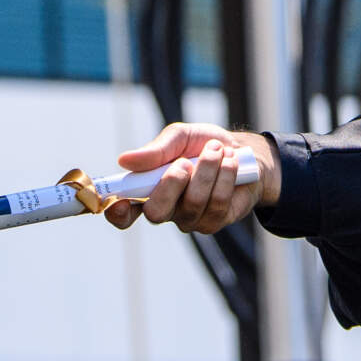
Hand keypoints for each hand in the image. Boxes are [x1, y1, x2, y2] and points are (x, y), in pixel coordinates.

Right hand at [104, 123, 279, 234]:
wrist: (243, 152)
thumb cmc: (203, 144)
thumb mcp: (178, 137)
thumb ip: (155, 151)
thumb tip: (124, 160)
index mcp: (148, 189)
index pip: (124, 211)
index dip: (117, 211)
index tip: (119, 202)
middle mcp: (165, 208)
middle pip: (156, 213)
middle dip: (172, 184)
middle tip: (185, 161)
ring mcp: (189, 218)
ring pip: (193, 204)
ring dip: (207, 170)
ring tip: (216, 150)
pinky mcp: (214, 222)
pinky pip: (217, 204)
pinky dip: (225, 177)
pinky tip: (230, 163)